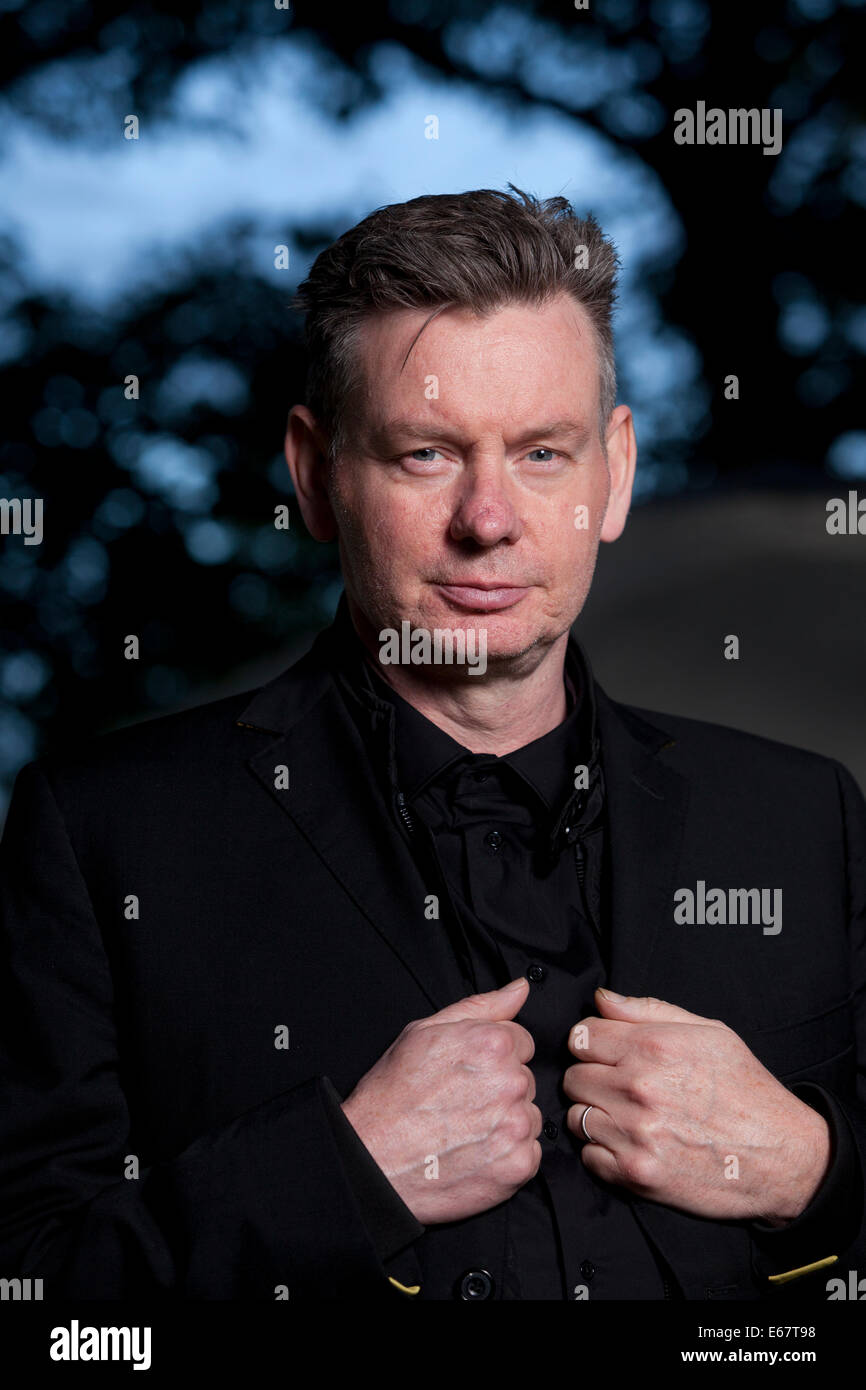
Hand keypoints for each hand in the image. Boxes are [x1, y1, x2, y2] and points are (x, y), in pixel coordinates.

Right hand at [340, 977, 541, 1223]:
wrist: (374, 1160)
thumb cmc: (392, 1096)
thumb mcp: (425, 1031)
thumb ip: (482, 1006)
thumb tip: (519, 988)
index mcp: (492, 1043)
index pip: (522, 1042)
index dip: (493, 1055)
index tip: (470, 1071)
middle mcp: (511, 1082)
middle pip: (525, 1078)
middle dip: (501, 1087)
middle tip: (461, 1102)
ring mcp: (517, 1126)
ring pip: (529, 1115)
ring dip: (507, 1121)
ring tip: (465, 1129)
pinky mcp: (518, 1165)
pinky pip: (529, 1152)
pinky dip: (507, 1155)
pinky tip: (474, 1152)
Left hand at [564, 989, 831, 1223]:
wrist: (783, 1157)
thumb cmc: (748, 1091)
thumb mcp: (710, 1033)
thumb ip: (648, 1010)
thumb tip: (601, 998)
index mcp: (653, 1047)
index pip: (580, 1036)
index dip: (591, 1043)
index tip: (605, 1054)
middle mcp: (637, 1088)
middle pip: (572, 1077)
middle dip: (591, 1079)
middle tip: (619, 1088)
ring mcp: (634, 1134)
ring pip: (576, 1117)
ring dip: (596, 1116)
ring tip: (628, 1118)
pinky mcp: (636, 1175)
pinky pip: (589, 1156)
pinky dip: (603, 1152)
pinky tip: (632, 1145)